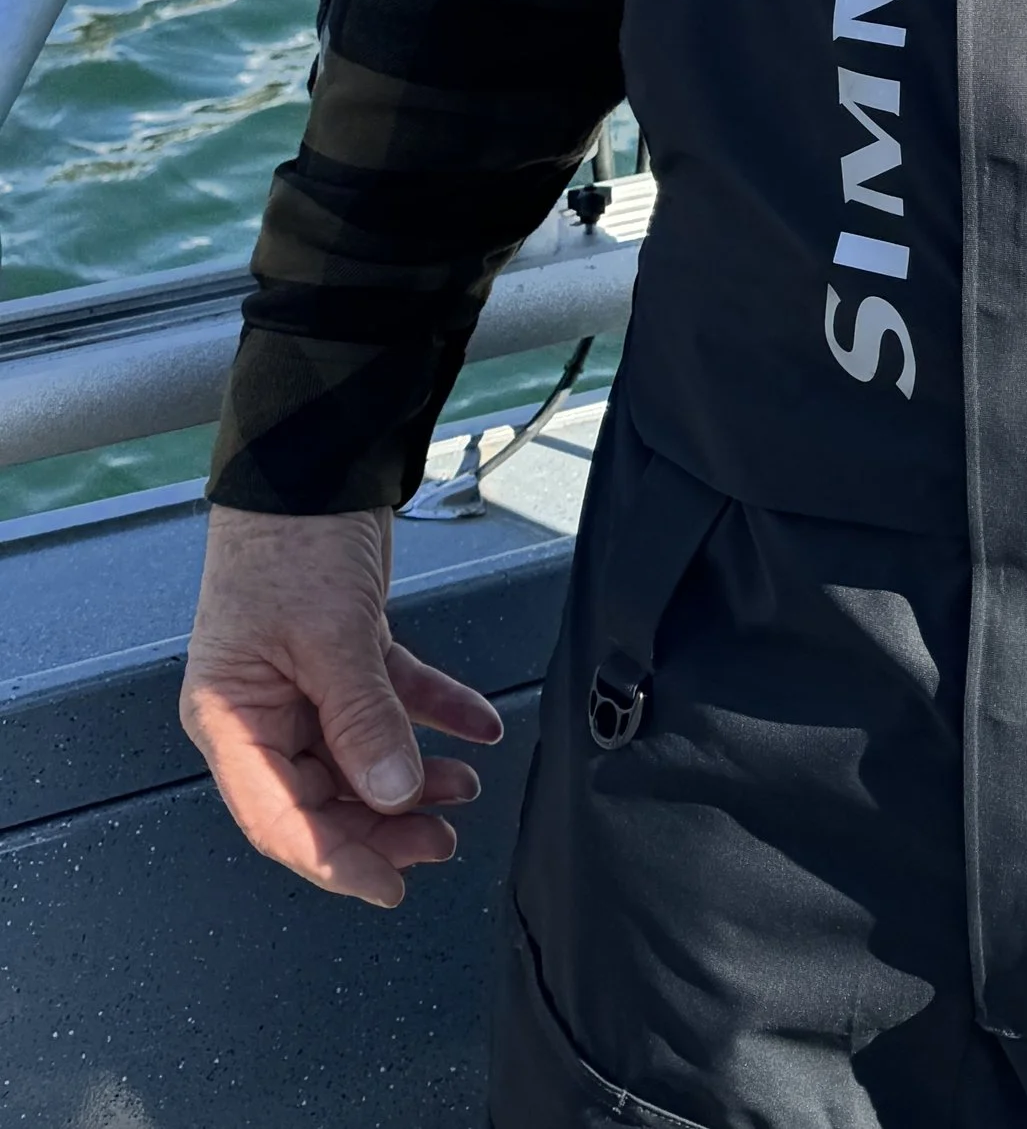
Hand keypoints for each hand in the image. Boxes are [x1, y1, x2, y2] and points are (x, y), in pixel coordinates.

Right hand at [181, 505, 505, 907]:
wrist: (313, 459)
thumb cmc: (291, 542)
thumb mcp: (328, 636)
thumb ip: (362, 719)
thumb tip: (393, 792)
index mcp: (232, 718)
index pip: (280, 819)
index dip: (336, 860)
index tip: (389, 886)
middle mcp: (262, 709)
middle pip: (322, 794)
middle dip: (383, 823)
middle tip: (442, 840)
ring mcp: (303, 681)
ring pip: (360, 753)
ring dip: (413, 774)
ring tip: (464, 789)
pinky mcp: (344, 648)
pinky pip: (390, 698)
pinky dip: (432, 712)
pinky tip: (475, 727)